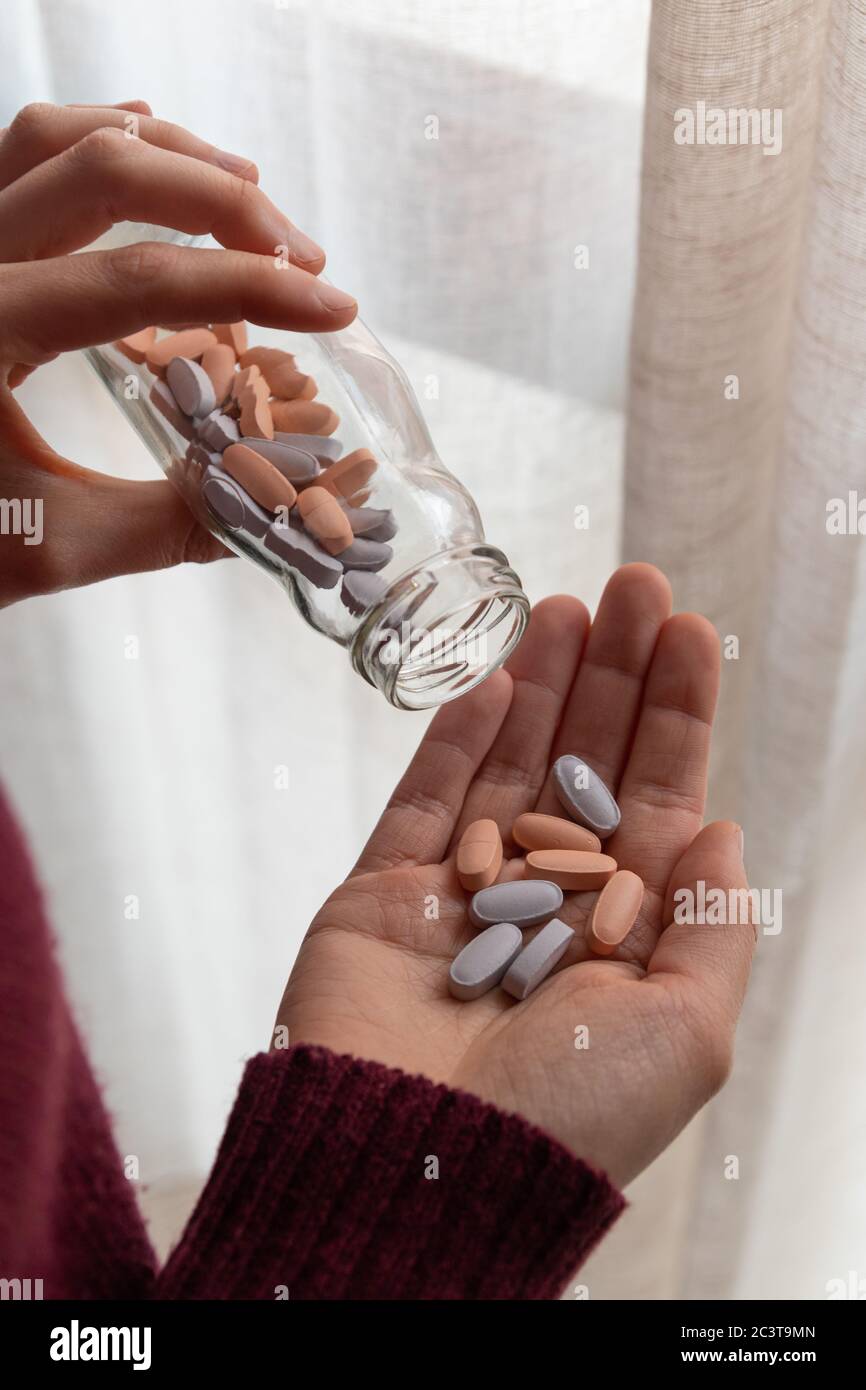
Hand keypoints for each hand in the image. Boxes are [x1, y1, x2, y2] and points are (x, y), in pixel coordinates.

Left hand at [0, 99, 355, 606]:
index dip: (252, 287)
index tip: (335, 307)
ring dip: (166, 153)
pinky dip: (102, 143)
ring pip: (58, 137)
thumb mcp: (45, 546)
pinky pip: (21, 154)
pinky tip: (159, 165)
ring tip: (249, 196)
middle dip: (223, 198)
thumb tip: (273, 510)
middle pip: (105, 167)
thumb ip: (163, 527)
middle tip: (300, 255)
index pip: (141, 280)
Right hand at [276, 564, 753, 1189]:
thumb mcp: (688, 1034)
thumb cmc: (568, 1115)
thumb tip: (724, 830)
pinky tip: (495, 677)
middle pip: (586, 763)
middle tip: (631, 584)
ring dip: (540, 684)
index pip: (657, 799)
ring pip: (509, 764)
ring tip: (566, 603)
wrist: (416, 1171)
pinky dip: (456, 737)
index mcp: (624, 935)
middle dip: (613, 676)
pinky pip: (425, 798)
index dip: (675, 715)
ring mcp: (464, 894)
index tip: (689, 631)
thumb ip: (711, 927)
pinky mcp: (385, 892)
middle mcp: (549, 904)